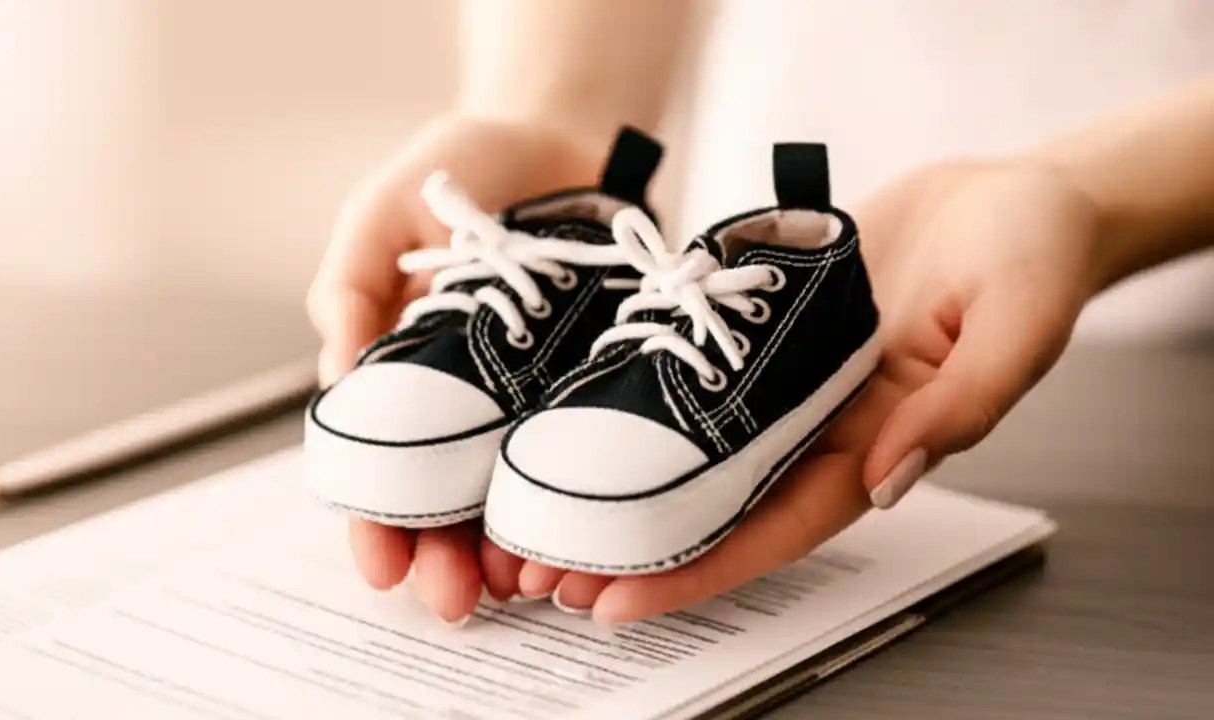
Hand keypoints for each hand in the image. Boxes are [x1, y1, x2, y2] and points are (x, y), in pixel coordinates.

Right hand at [307, 115, 603, 622]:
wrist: (558, 131)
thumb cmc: (461, 165)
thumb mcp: (380, 215)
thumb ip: (351, 290)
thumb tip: (340, 380)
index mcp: (404, 370)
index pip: (380, 467)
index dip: (375, 523)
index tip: (381, 568)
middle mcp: (469, 397)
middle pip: (449, 498)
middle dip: (446, 556)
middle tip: (455, 599)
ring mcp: (536, 395)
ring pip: (519, 490)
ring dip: (514, 544)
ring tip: (521, 580)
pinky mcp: (597, 380)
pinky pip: (591, 448)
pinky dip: (584, 493)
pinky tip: (587, 527)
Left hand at [506, 160, 1103, 622]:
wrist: (1009, 194)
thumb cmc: (1033, 253)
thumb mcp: (1015, 323)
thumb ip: (960, 404)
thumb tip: (892, 476)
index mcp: (884, 440)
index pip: (780, 526)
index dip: (701, 569)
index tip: (623, 599)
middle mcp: (827, 419)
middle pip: (722, 500)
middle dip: (639, 544)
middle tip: (550, 572)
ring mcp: (794, 375)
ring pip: (699, 443)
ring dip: (625, 478)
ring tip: (544, 508)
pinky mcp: (772, 325)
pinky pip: (700, 365)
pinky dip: (645, 393)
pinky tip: (586, 411)